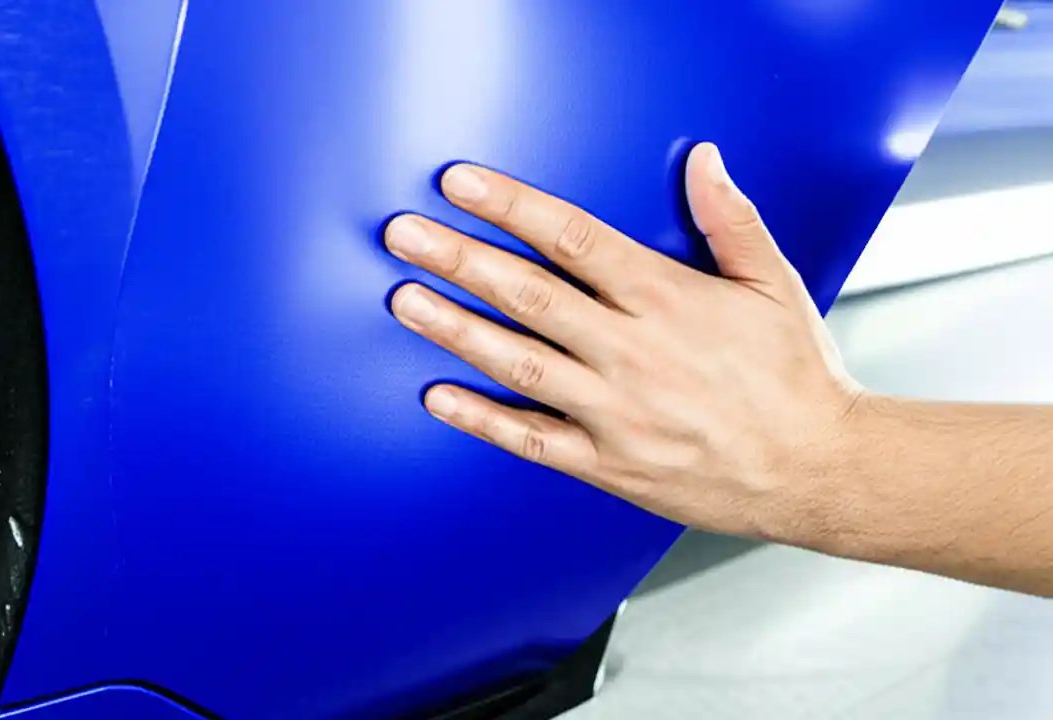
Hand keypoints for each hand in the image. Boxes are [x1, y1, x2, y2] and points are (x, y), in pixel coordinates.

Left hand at [386, 143, 865, 541]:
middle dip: (459, 259)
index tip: (460, 184)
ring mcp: (614, 411)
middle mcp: (632, 352)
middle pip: (529, 294)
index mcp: (667, 299)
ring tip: (405, 300)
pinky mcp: (608, 464)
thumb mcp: (772, 283)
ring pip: (518, 362)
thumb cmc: (795, 377)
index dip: (510, 207)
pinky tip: (438, 396)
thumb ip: (729, 218)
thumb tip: (702, 158)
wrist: (818, 469)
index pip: (572, 238)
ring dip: (455, 329)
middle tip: (406, 235)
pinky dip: (482, 418)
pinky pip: (531, 439)